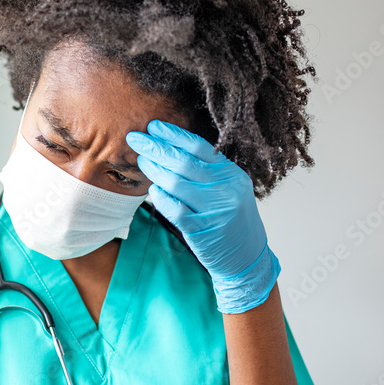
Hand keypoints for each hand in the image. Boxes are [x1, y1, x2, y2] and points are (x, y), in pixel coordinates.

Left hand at [125, 119, 280, 313]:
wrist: (247, 258)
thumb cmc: (233, 220)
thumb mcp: (231, 189)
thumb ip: (209, 171)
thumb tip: (171, 148)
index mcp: (233, 174)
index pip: (199, 147)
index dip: (174, 134)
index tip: (153, 126)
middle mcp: (226, 189)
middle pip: (183, 162)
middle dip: (155, 148)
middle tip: (135, 139)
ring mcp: (214, 210)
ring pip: (175, 183)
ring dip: (154, 170)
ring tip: (141, 161)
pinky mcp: (201, 230)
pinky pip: (173, 208)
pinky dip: (159, 197)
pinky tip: (152, 190)